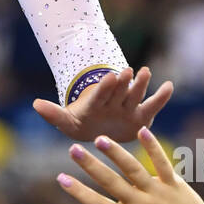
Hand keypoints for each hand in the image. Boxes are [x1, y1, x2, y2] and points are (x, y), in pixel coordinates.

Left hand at [33, 66, 172, 140]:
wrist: (98, 132)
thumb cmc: (81, 124)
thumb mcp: (67, 122)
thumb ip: (54, 114)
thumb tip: (35, 104)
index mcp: (95, 104)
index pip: (100, 94)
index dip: (104, 86)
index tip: (108, 75)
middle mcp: (112, 102)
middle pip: (118, 91)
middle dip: (122, 82)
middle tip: (127, 70)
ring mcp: (127, 107)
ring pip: (135, 94)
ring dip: (141, 84)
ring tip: (145, 71)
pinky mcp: (141, 116)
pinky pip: (153, 106)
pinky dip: (161, 97)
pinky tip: (169, 86)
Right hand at [57, 126, 203, 203]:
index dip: (78, 192)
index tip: (61, 178)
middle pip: (111, 183)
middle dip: (90, 166)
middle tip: (73, 149)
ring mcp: (159, 195)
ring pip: (134, 171)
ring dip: (116, 154)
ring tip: (100, 139)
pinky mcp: (176, 186)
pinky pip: (163, 164)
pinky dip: (154, 147)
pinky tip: (141, 130)